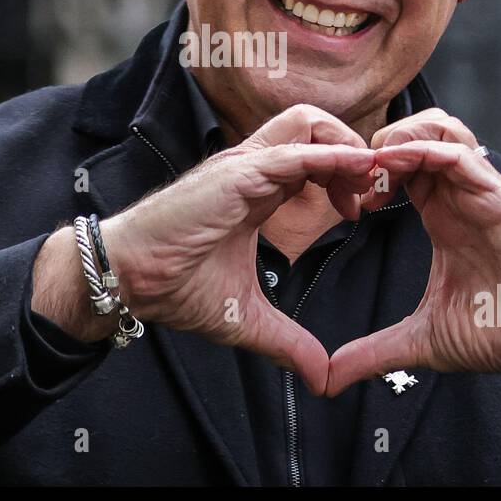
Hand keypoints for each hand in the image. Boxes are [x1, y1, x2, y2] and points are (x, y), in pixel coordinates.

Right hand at [106, 105, 376, 395]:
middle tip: (371, 194)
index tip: (361, 213)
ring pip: (308, 123)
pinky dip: (331, 157)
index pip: (313, 157)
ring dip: (347, 147)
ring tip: (366, 184)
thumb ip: (288, 342)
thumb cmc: (174, 286)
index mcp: (256, 189)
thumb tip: (320, 378)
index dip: (346, 176)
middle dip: (354, 151)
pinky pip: (293, 152)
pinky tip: (357, 171)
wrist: (128, 278)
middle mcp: (252, 168)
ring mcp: (243, 165)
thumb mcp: (247, 317)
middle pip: (316, 127)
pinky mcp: (236, 174)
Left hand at [328, 110, 500, 397]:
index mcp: (443, 217)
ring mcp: (479, 191)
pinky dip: (421, 150)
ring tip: (370, 167)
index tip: (342, 202)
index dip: (364, 175)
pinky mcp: (497, 194)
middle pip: (414, 137)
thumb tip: (329, 380)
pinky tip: (391, 166)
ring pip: (436, 130)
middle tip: (349, 180)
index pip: (399, 170)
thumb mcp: (423, 340)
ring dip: (398, 139)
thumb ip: (373, 352)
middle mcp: (459, 197)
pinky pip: (457, 152)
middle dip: (374, 149)